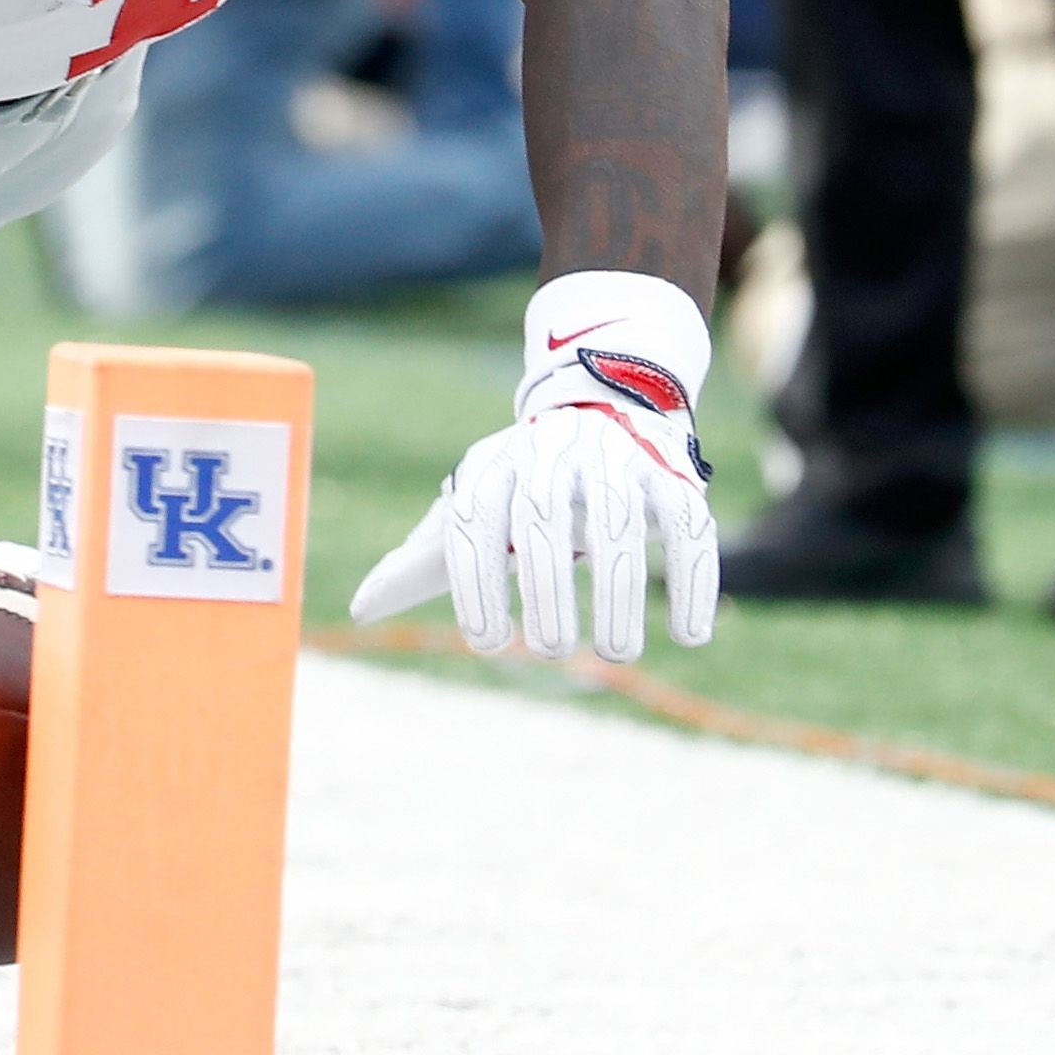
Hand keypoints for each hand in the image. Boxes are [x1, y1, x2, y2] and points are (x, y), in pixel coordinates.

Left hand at [351, 271, 718, 664]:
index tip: (486, 643)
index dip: (475, 584)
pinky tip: (692, 635)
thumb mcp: (471, 504)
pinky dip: (694, 580)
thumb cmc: (520, 480)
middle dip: (545, 590)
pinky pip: (686, 524)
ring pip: (616, 524)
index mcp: (493, 467)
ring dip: (618, 593)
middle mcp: (550, 455)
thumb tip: (360, 608)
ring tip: (615, 653)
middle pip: (541, 522)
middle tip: (549, 651)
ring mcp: (614, 459)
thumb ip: (423, 557)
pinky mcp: (670, 473)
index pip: (473, 524)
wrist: (599, 401)